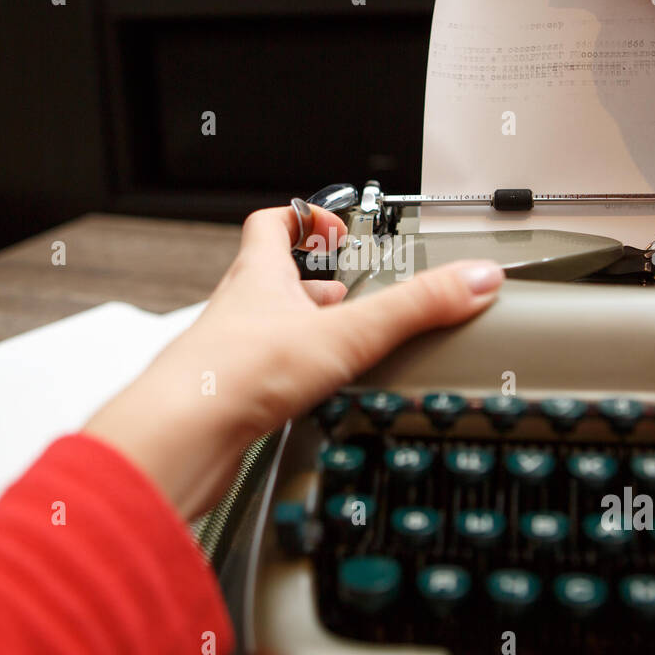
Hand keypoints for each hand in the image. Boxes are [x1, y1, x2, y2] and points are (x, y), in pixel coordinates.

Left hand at [83, 207, 504, 518]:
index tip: (337, 229)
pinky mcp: (230, 399)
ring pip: (270, 331)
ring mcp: (231, 355)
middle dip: (317, 283)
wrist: (181, 435)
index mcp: (261, 276)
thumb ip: (415, 308)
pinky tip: (315, 399)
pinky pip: (265, 376)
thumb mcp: (347, 333)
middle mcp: (241, 310)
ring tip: (342, 347)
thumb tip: (473, 278)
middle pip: (275, 279)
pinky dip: (293, 380)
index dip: (305, 219)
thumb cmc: (236, 374)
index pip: (274, 224)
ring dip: (306, 334)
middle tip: (351, 293)